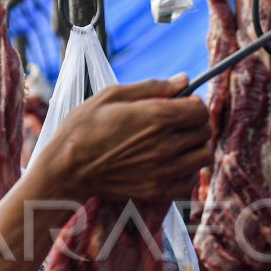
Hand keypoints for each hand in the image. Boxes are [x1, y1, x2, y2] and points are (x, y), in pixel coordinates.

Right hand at [40, 75, 211, 202]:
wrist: (66, 169)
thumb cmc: (84, 127)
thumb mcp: (112, 95)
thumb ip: (153, 87)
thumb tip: (184, 79)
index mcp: (157, 116)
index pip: (200, 110)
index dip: (193, 104)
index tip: (180, 105)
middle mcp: (165, 145)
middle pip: (204, 132)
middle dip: (194, 124)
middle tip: (176, 124)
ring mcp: (163, 171)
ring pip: (202, 157)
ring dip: (194, 148)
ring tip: (177, 144)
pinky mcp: (157, 190)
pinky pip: (189, 182)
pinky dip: (186, 173)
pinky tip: (171, 165)